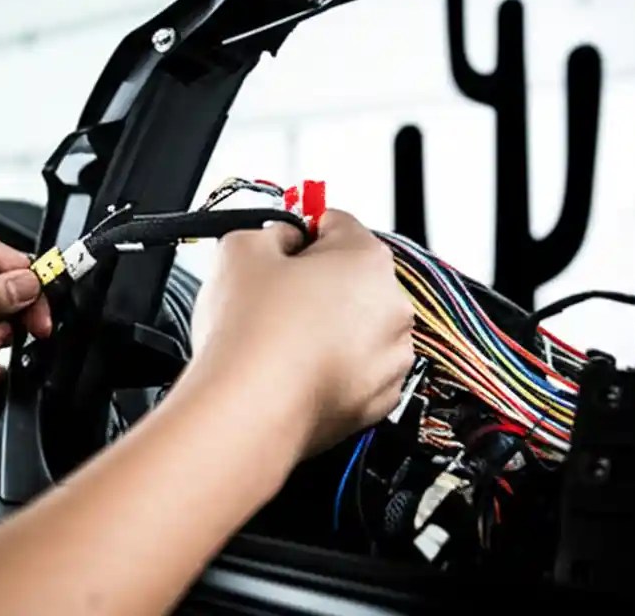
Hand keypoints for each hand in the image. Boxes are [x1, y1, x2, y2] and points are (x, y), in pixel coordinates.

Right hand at [188, 210, 414, 457]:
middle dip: (315, 284)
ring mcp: (390, 359)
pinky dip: (330, 368)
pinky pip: (356, 371)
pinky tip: (294, 370)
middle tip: (272, 299)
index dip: (301, 233)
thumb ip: (271, 231)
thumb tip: (282, 240)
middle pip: (351, 278)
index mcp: (367, 259)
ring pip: (357, 328)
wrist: (249, 411)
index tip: (283, 248)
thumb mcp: (241, 247)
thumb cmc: (250, 334)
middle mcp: (392, 307)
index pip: (337, 224)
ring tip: (279, 339)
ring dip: (326, 328)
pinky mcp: (378, 401)